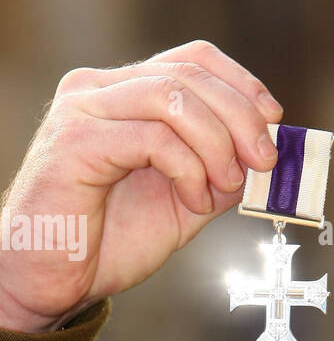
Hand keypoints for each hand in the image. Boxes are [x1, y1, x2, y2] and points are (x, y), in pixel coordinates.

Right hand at [0, 39, 282, 331]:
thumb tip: (268, 151)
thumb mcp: (186, 201)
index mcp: (125, 93)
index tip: (274, 121)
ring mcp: (83, 110)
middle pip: (189, 74)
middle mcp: (99, 89)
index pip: (193, 59)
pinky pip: (154, 138)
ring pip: (174, 99)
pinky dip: (190, 171)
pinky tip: (193, 201)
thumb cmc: (109, 241)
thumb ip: (222, 171)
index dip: (242, 84)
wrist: (52, 282)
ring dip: (217, 146)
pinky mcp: (75, 140)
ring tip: (224, 188)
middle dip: (242, 118)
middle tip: (264, 162)